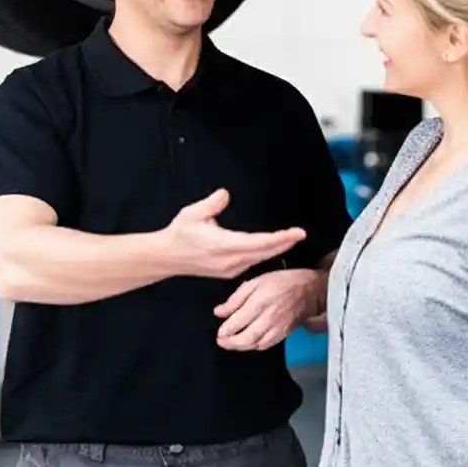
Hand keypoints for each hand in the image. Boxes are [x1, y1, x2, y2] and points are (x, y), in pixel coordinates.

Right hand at [162, 189, 305, 278]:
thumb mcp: (193, 213)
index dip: (281, 238)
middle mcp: (231, 260)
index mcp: (224, 245)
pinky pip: (252, 263)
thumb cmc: (179, 234)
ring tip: (290, 240)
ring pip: (260, 259)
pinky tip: (271, 249)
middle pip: (265, 253)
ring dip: (276, 250)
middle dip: (284, 244)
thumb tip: (225, 194)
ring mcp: (230, 269)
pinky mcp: (228, 272)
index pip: (260, 242)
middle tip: (300, 235)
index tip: (297, 233)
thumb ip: (212, 203)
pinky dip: (264, 255)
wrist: (167, 257)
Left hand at [214, 269, 325, 350]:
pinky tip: (248, 343)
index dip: (225, 330)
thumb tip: (219, 312)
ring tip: (231, 344)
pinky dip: (255, 347)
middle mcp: (268, 317)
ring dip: (241, 347)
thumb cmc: (281, 282)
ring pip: (255, 344)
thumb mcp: (256, 282)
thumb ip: (236, 298)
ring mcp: (277, 327)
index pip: (238, 322)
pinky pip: (266, 345)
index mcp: (259, 302)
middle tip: (221, 342)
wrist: (309, 289)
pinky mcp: (284, 334)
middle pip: (246, 338)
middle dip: (230, 343)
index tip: (218, 333)